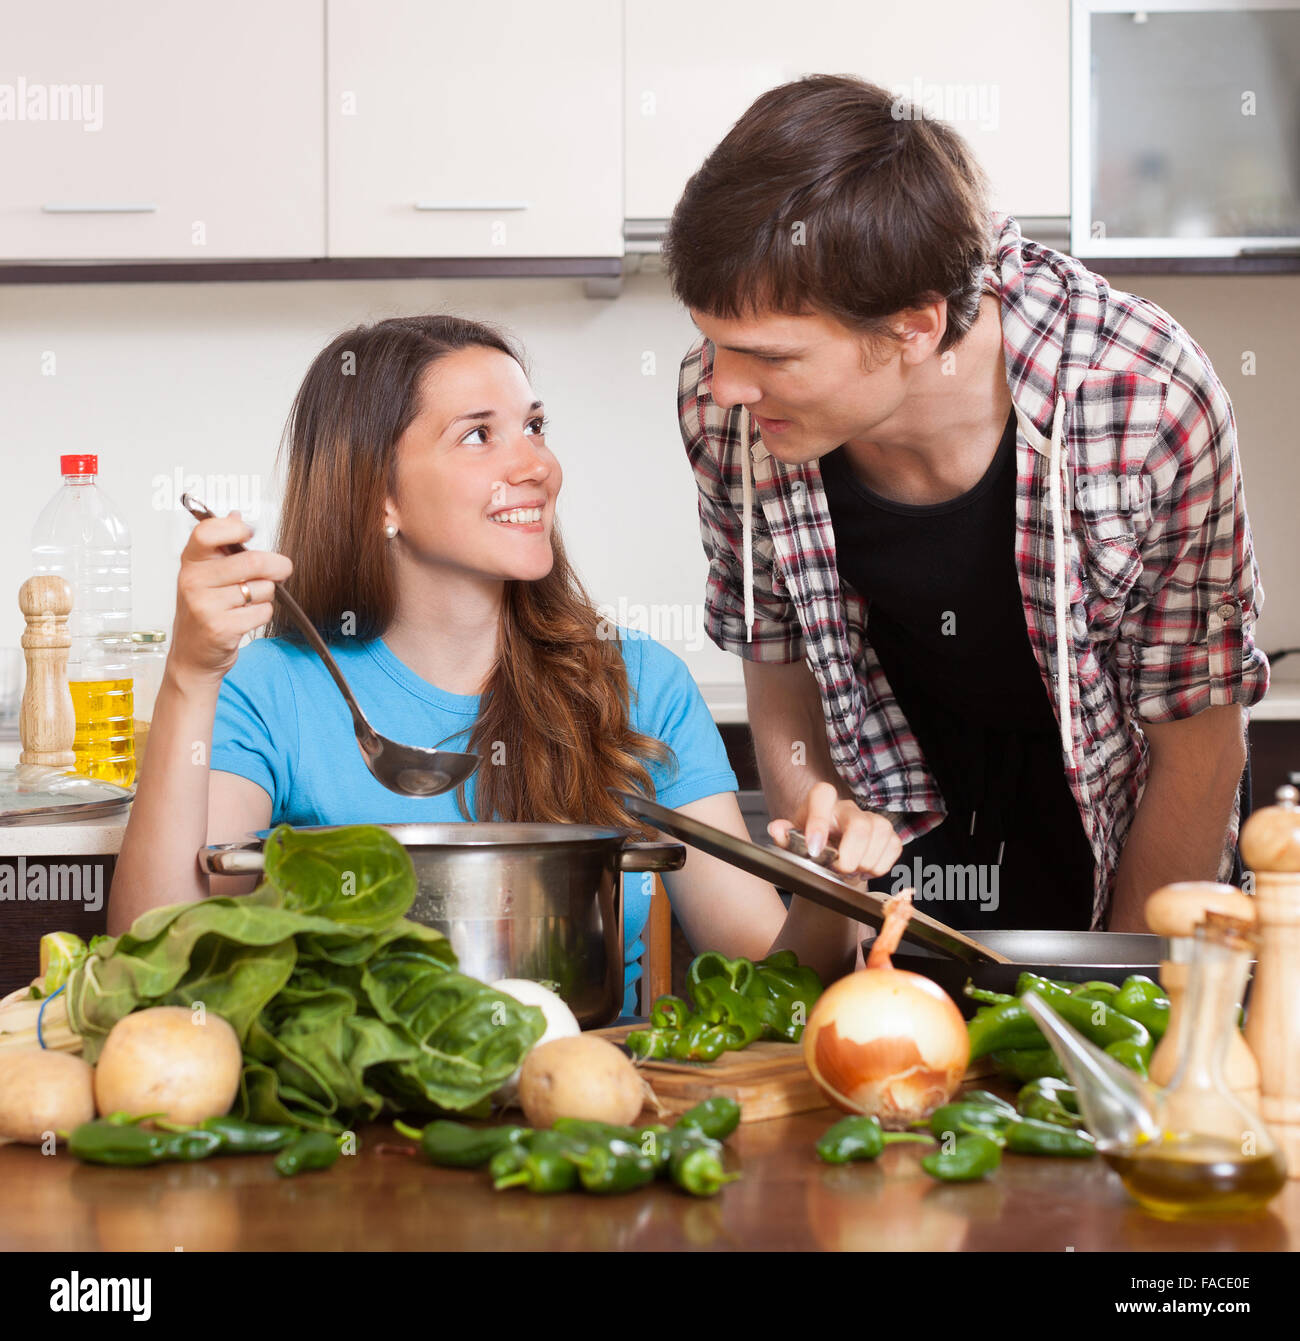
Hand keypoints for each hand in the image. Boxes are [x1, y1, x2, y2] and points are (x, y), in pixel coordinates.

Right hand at [167, 511, 292, 688]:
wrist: (192, 656)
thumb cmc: (203, 612)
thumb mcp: (205, 575)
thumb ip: (220, 546)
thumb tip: (236, 515)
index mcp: (191, 561)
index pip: (208, 531)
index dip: (235, 528)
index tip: (249, 533)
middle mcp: (193, 581)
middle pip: (252, 561)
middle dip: (277, 566)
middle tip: (282, 569)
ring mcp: (205, 605)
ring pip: (263, 588)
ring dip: (267, 595)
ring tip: (248, 602)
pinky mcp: (220, 627)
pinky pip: (263, 611)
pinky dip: (263, 614)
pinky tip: (245, 619)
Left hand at [768, 781, 901, 878]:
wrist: (830, 858)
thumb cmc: (810, 845)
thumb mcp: (792, 842)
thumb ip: (784, 836)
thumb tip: (776, 829)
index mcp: (822, 803)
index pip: (822, 795)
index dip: (819, 821)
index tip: (814, 850)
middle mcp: (849, 808)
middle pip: (860, 824)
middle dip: (851, 855)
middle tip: (839, 870)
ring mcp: (872, 819)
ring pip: (881, 834)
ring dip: (866, 862)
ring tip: (851, 872)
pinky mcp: (889, 834)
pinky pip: (894, 846)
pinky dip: (880, 865)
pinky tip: (865, 869)